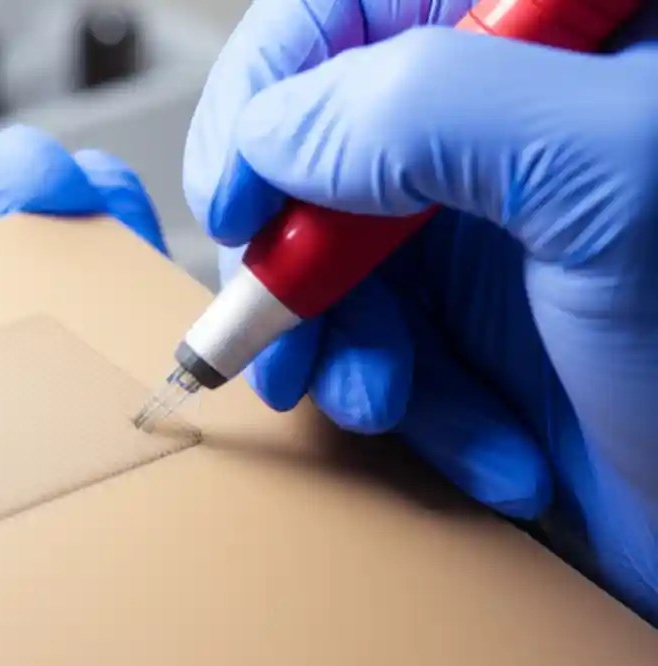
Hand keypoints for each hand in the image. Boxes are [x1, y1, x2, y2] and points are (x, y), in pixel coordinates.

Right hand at [184, 0, 657, 619]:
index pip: (341, 14)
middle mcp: (506, 118)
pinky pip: (375, 342)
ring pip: (328, 259)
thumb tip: (274, 129)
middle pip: (313, 148)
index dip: (264, 98)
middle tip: (290, 332)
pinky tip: (485, 445)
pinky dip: (411, 406)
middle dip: (292, 260)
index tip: (236, 204)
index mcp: (546, 38)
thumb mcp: (606, 183)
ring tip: (385, 403)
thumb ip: (430, 111)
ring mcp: (485, 217)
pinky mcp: (473, 311)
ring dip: (341, 350)